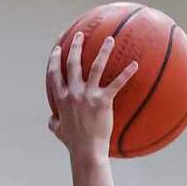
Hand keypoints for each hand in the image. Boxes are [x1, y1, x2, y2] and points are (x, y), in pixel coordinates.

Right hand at [47, 31, 138, 156]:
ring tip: (110, 39)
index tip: (57, 48)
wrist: (86, 151)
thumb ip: (54, 122)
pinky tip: (135, 65)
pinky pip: (116, 83)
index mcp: (62, 98)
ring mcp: (88, 95)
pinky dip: (126, 73)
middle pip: (73, 63)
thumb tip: (51, 119)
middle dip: (76, 46)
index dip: (55, 59)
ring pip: (96, 66)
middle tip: (80, 34)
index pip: (55, 73)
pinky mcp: (103, 101)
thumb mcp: (59, 131)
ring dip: (103, 51)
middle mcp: (73, 92)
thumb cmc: (73, 143)